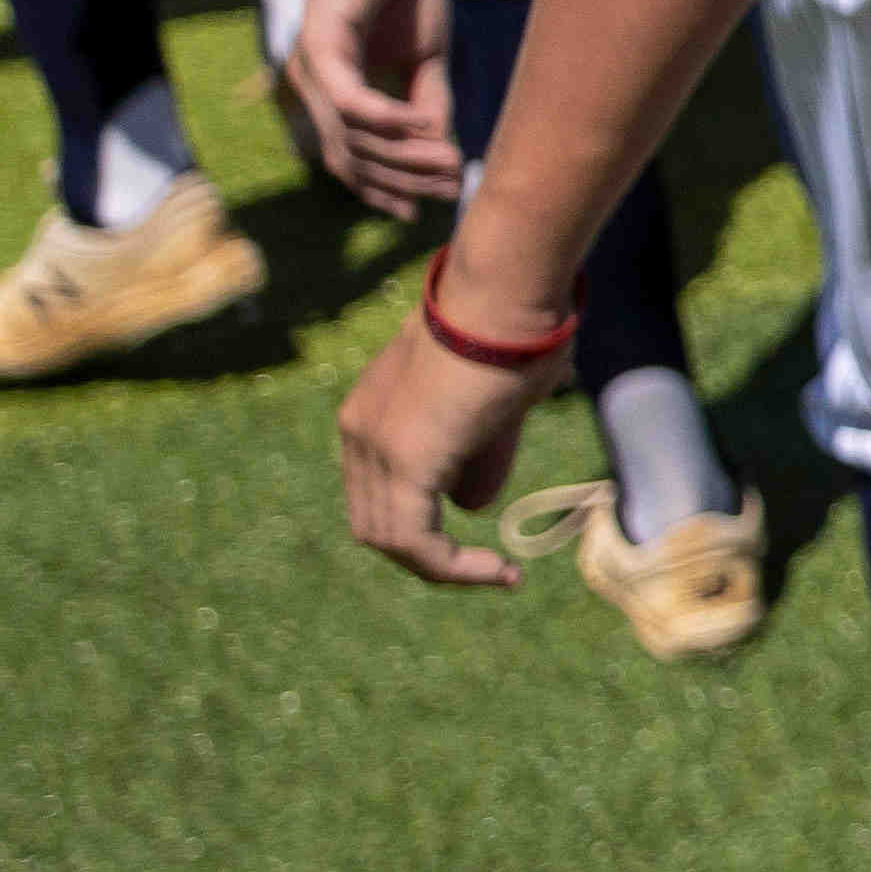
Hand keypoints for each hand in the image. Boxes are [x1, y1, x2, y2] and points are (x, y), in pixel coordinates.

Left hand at [289, 0, 460, 209]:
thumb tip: (442, 149)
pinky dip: (387, 118)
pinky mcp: (320, 42)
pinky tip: (425, 125)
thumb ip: (427, 99)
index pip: (351, 156)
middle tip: (448, 188)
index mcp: (333, 87)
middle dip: (400, 180)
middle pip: (349, 157)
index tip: (426, 208)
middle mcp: (311, 83)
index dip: (387, 187)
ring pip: (351, 135)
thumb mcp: (425, 53)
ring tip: (448, 160)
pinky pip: (350, 99)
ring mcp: (311, 65)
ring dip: (402, 155)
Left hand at [334, 288, 559, 589]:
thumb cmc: (512, 333)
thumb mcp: (493, 406)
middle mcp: (358, 432)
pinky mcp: (404, 465)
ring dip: (446, 568)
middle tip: (486, 567)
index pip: (379, 491)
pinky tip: (498, 571)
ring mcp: (374, 449)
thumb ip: (477, 457)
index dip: (423, 524)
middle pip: (376, 522)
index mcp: (371, 412)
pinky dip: (455, 568)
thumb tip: (471, 506)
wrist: (502, 297)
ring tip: (499, 574)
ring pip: (391, 539)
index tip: (476, 536)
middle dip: (429, 553)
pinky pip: (418, 542)